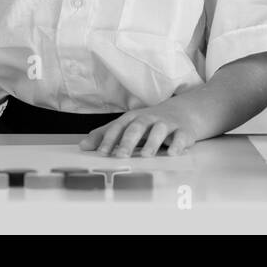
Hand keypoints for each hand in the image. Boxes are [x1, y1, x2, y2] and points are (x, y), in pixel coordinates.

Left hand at [79, 98, 197, 157]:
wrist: (183, 111)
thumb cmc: (150, 122)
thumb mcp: (127, 125)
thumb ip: (106, 135)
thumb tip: (82, 146)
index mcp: (134, 118)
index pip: (119, 127)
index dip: (109, 139)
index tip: (101, 153)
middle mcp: (149, 119)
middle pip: (137, 126)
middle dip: (128, 141)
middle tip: (120, 155)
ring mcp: (167, 124)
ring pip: (160, 130)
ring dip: (153, 142)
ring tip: (146, 155)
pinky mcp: (183, 131)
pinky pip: (181, 136)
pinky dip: (177, 144)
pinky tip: (173, 153)